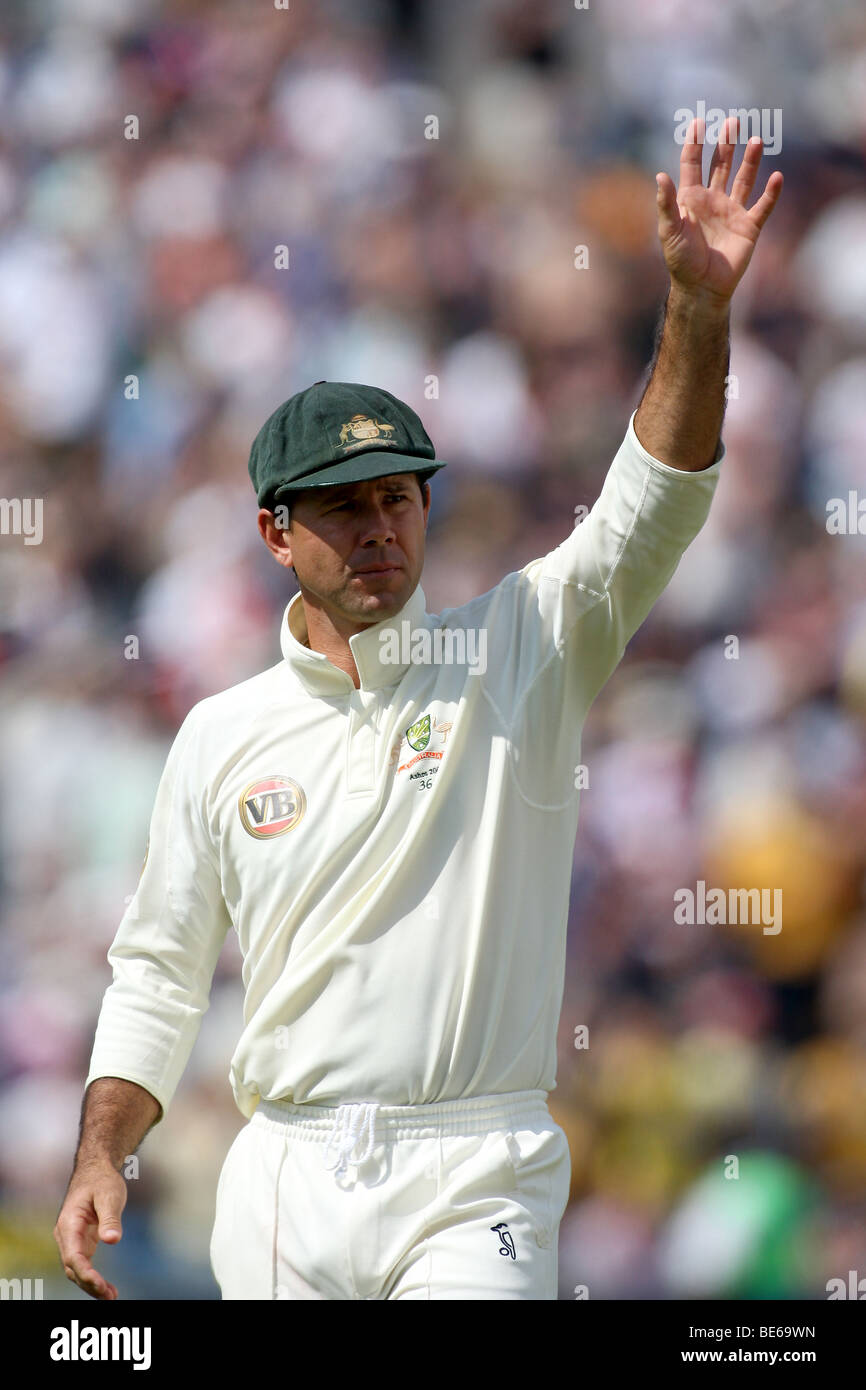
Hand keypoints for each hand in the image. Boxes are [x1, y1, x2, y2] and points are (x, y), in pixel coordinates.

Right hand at [54, 1163, 126, 1299]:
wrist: (95, 1170)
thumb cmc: (102, 1181)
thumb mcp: (110, 1195)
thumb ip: (110, 1218)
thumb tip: (112, 1240)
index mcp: (70, 1223)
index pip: (73, 1255)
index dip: (86, 1273)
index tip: (100, 1284)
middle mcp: (66, 1234)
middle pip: (72, 1267)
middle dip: (89, 1284)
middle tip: (110, 1296)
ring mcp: (71, 1240)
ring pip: (76, 1270)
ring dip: (90, 1285)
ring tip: (111, 1296)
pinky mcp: (80, 1242)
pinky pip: (82, 1265)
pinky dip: (92, 1278)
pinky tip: (107, 1288)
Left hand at [655, 115, 783, 307]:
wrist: (701, 288)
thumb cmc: (681, 261)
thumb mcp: (669, 231)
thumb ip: (666, 203)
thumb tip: (660, 175)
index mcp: (691, 199)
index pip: (693, 164)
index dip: (694, 144)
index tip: (698, 122)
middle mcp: (713, 201)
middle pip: (721, 165)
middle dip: (726, 144)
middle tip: (732, 122)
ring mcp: (732, 212)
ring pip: (744, 179)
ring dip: (750, 161)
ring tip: (756, 140)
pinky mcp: (749, 227)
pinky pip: (763, 206)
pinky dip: (771, 193)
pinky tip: (777, 178)